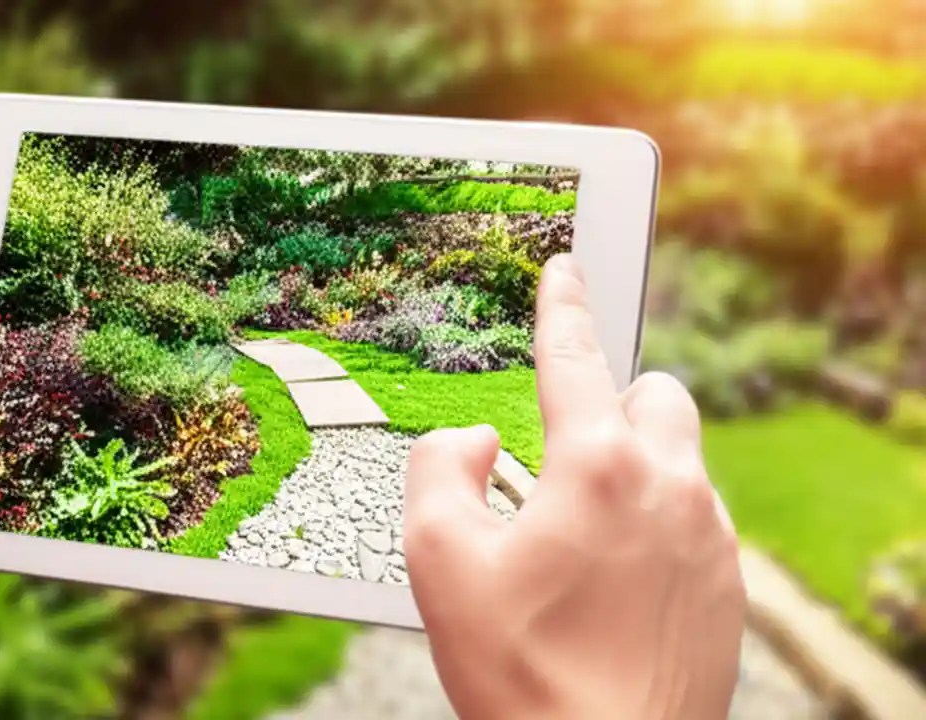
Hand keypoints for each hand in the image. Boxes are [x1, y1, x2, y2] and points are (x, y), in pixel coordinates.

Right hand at [404, 255, 744, 719]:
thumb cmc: (520, 672)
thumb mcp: (437, 561)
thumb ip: (441, 468)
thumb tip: (477, 441)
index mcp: (596, 467)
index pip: (576, 357)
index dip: (562, 306)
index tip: (567, 269)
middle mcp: (669, 487)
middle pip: (657, 394)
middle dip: (614, 401)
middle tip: (565, 454)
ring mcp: (710, 538)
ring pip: (681, 459)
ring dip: (636, 466)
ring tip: (582, 534)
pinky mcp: (729, 587)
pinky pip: (697, 519)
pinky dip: (658, 522)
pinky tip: (615, 581)